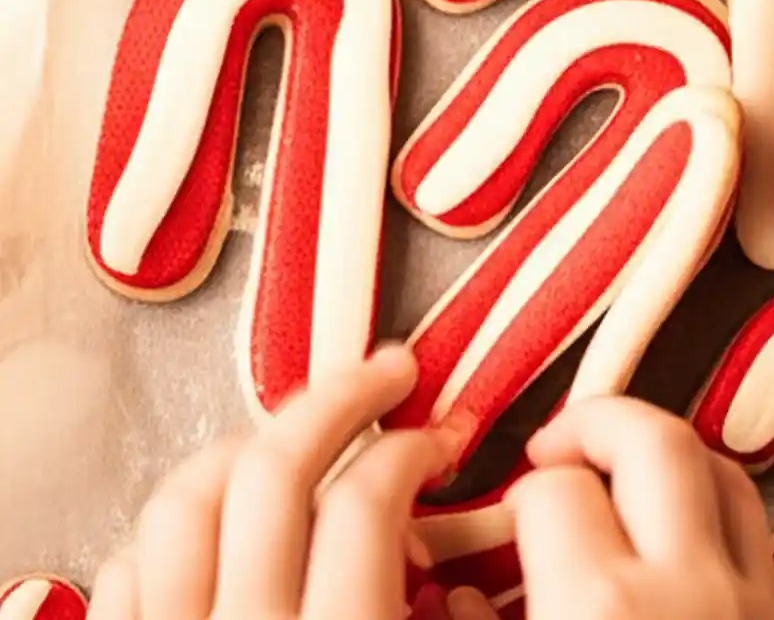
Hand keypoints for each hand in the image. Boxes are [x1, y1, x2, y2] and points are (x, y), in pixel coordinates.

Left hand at [88, 345, 458, 619]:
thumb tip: (460, 584)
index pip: (367, 502)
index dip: (412, 450)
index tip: (434, 441)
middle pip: (273, 471)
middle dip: (339, 399)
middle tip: (383, 372)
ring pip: (186, 502)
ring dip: (249, 442)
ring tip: (295, 425)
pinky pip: (130, 563)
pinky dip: (177, 520)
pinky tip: (219, 511)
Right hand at [443, 397, 773, 619]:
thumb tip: (460, 598)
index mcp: (601, 608)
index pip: (555, 490)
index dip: (524, 492)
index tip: (514, 515)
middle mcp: (688, 589)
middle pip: (653, 439)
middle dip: (599, 421)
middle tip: (561, 446)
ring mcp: (755, 605)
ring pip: (722, 471)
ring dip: (666, 455)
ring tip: (621, 477)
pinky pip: (760, 534)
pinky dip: (716, 511)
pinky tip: (682, 540)